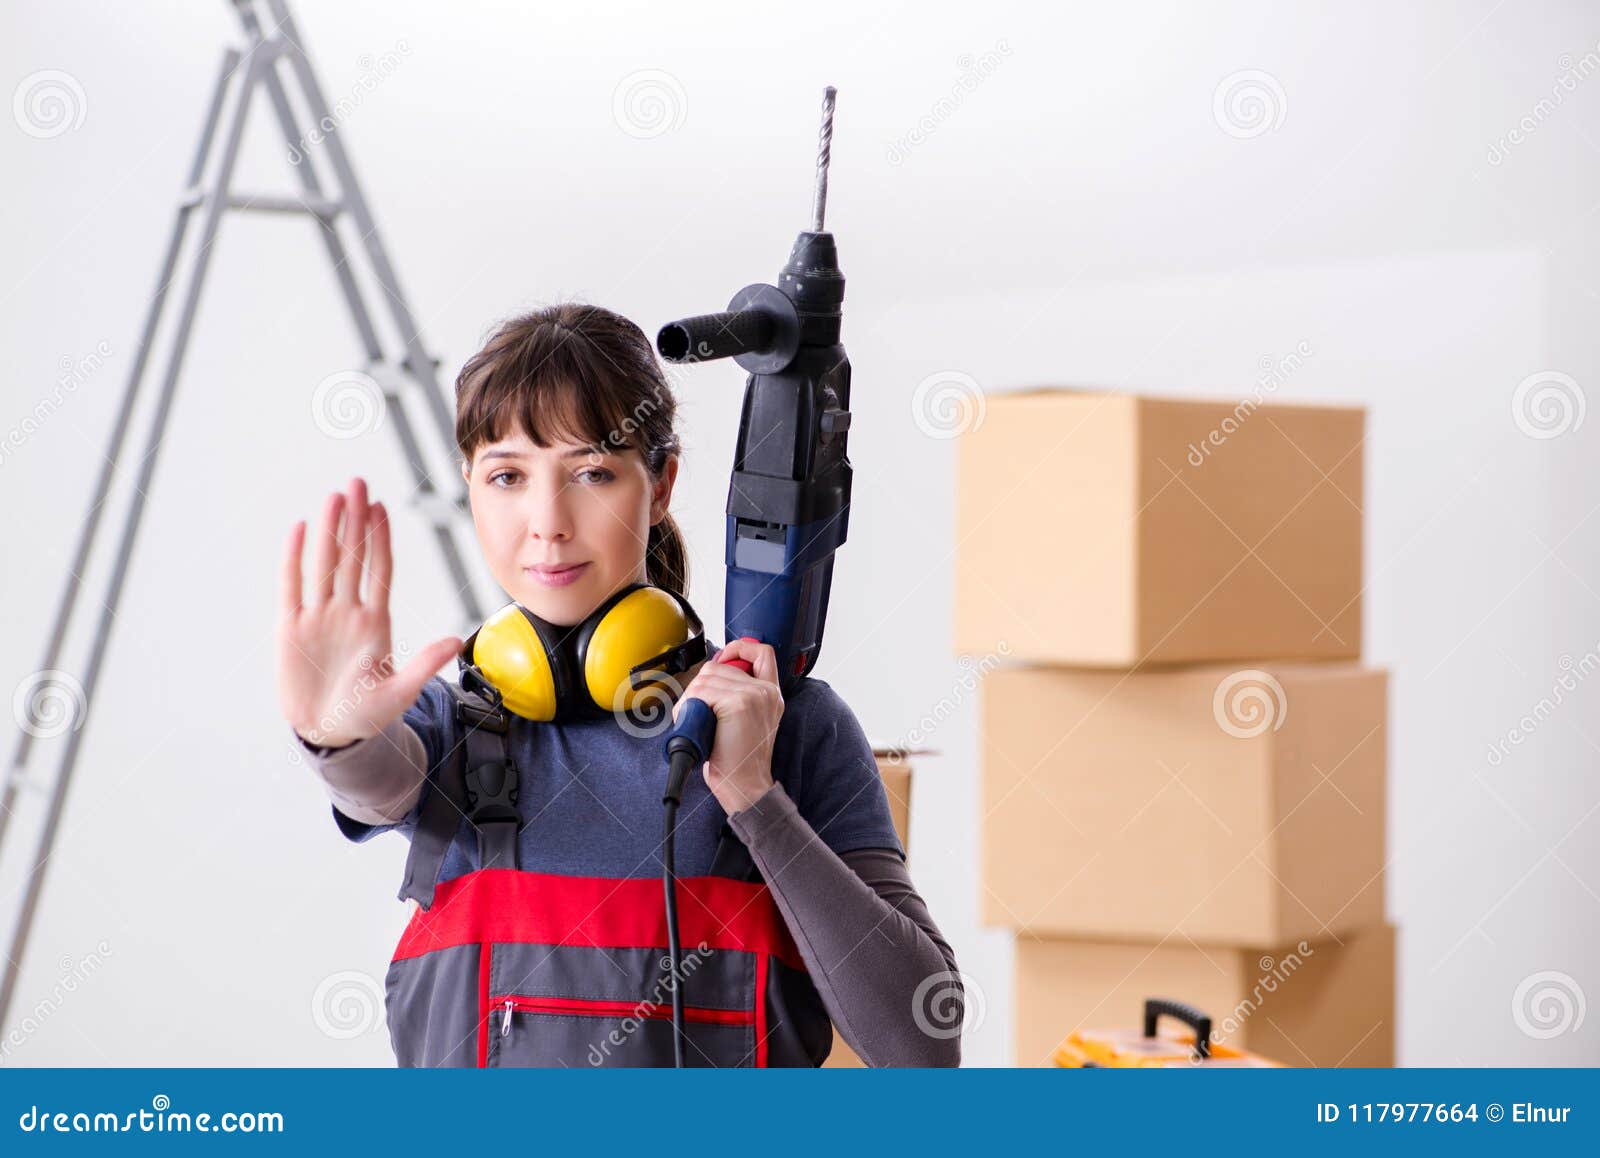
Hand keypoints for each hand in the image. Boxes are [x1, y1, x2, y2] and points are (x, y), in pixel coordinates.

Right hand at [277, 476, 460, 747]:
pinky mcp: (291, 628)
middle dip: (355, 520)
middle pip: (352, 557)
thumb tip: (457, 640)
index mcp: (375, 622)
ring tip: (334, 496)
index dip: (381, 538)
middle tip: (357, 482)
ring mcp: (318, 617)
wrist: (329, 732)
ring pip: (324, 564)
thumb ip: (425, 664)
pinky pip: (292, 586)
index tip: (382, 506)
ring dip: (328, 530)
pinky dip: (293, 558)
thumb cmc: (367, 714)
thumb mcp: (400, 692)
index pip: (379, 570)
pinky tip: (299, 528)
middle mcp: (347, 612)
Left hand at [671, 637, 783, 814]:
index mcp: (771, 693)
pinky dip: (690, 708)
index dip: (738, 648)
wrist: (745, 786)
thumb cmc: (738, 760)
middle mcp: (766, 691)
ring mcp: (754, 695)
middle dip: (700, 686)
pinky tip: (698, 726)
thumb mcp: (748, 722)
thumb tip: (711, 675)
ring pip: (706, 678)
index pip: (761, 651)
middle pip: (719, 665)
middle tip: (700, 712)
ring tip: (698, 722)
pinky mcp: (739, 703)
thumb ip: (739, 695)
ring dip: (691, 700)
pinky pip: (702, 692)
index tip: (722, 661)